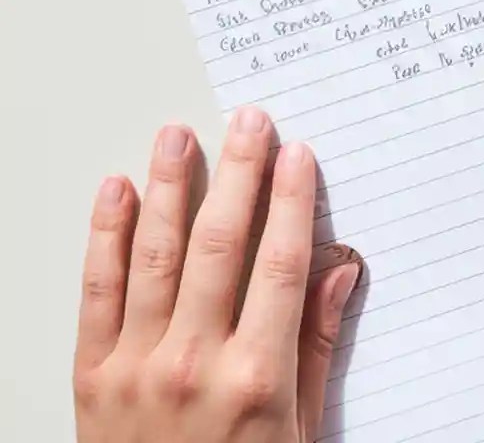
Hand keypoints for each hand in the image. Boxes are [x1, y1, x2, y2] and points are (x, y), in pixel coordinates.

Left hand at [73, 108, 361, 442]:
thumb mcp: (301, 431)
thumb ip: (316, 349)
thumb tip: (338, 276)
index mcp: (255, 378)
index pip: (280, 266)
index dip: (291, 204)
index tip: (298, 158)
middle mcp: (193, 364)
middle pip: (219, 246)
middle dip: (238, 175)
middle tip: (249, 124)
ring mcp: (135, 367)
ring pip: (154, 256)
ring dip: (169, 187)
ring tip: (179, 137)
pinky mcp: (92, 376)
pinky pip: (97, 292)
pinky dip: (106, 237)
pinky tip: (117, 192)